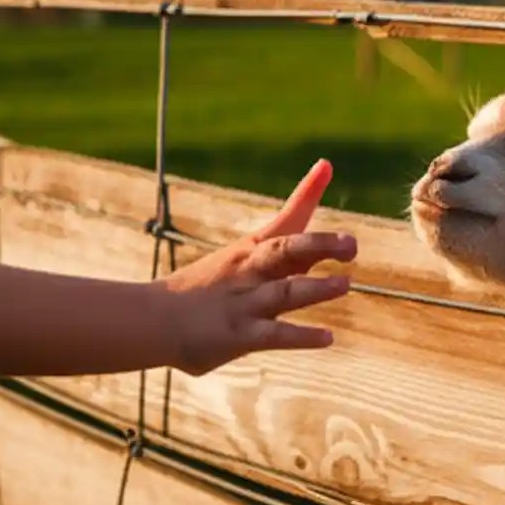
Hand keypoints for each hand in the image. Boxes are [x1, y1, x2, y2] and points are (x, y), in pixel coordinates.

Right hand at [153, 159, 356, 374]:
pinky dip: (300, 337)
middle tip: (350, 245)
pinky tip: (327, 337)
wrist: (153, 318)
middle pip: (283, 251)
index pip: (283, 218)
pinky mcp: (238, 336)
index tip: (325, 167)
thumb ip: (291, 223)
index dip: (306, 193)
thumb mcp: (248, 250)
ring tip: (344, 284)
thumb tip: (323, 174)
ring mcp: (244, 304)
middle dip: (317, 245)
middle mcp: (250, 271)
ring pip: (282, 294)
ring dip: (313, 289)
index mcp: (252, 250)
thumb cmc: (211, 282)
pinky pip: (273, 336)